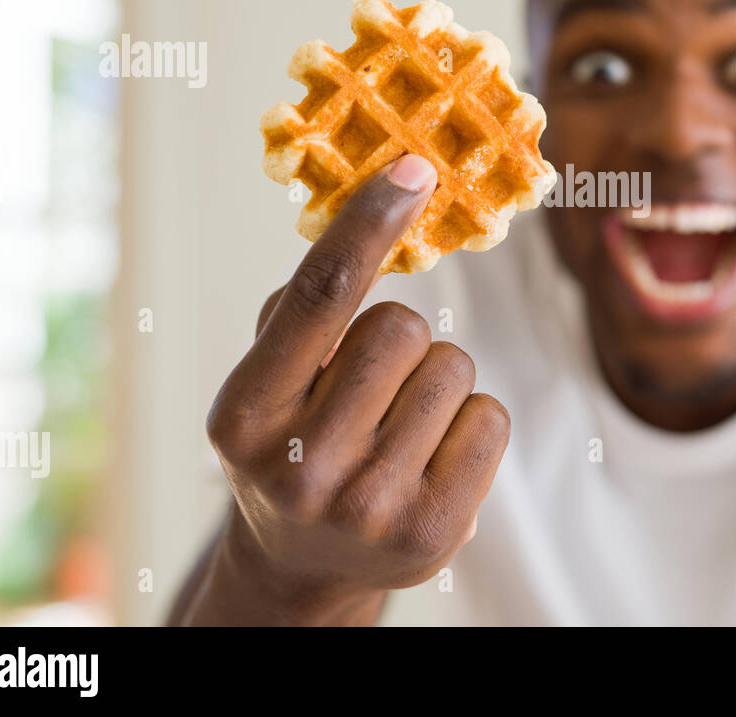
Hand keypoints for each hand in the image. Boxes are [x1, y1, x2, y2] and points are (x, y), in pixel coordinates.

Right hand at [200, 154, 509, 622]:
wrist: (301, 567)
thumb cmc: (288, 444)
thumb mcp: (264, 382)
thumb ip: (304, 308)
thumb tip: (380, 211)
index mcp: (245, 416)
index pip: (319, 297)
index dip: (369, 223)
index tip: (413, 168)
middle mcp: (302, 468)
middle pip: (402, 327)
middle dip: (399, 336)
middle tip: (373, 381)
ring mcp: (371, 508)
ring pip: (454, 367)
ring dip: (435, 380)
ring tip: (396, 427)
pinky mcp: (435, 533)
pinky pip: (490, 417)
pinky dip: (469, 422)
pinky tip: (429, 456)